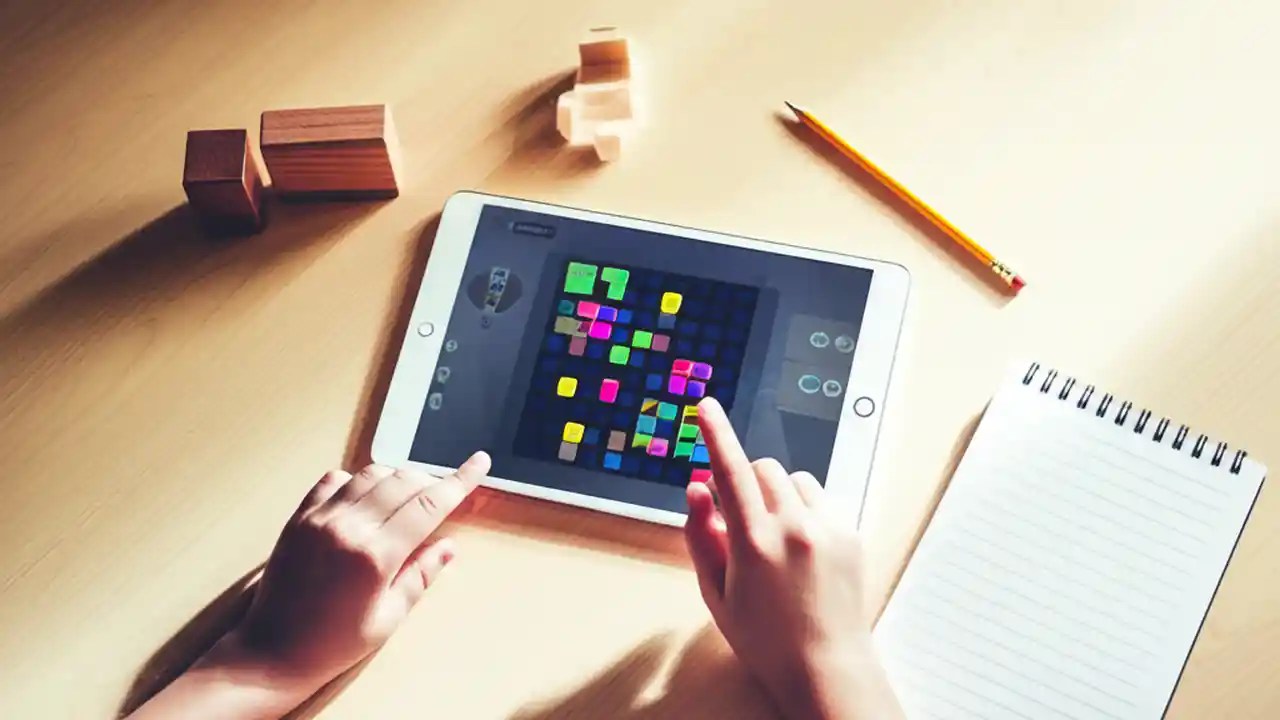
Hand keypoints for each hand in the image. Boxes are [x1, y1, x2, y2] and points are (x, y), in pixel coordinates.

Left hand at [129, 454, 489, 719]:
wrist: (272, 652)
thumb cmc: (333, 643)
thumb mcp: (389, 617)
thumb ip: (421, 575)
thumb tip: (449, 547)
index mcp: (376, 555)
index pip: (429, 504)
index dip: (459, 480)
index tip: (478, 463)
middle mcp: (349, 527)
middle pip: (404, 481)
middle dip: (430, 481)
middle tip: (441, 493)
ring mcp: (320, 518)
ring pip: (371, 473)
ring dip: (396, 478)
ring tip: (406, 497)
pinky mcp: (300, 517)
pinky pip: (334, 480)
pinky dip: (356, 480)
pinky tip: (364, 498)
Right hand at [684, 399, 900, 719]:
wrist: (825, 665)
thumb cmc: (764, 636)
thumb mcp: (715, 592)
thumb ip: (701, 536)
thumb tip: (697, 490)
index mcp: (753, 542)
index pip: (729, 471)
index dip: (716, 434)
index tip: (706, 407)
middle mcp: (793, 528)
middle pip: (763, 468)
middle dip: (746, 482)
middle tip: (742, 517)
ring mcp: (827, 528)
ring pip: (795, 478)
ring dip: (779, 494)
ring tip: (776, 535)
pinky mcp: (851, 532)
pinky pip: (823, 498)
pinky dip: (807, 509)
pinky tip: (803, 547)